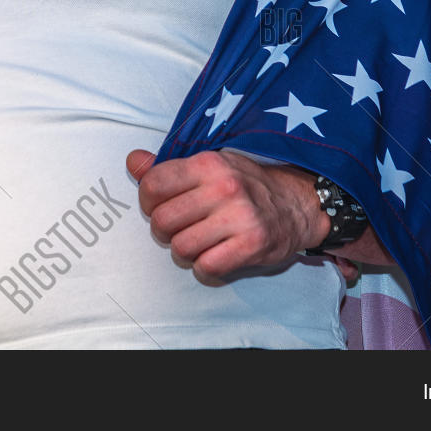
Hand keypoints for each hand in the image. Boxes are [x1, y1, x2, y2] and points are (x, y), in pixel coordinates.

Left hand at [125, 149, 327, 284]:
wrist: (297, 205)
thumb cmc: (245, 185)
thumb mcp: (209, 166)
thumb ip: (168, 167)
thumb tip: (132, 161)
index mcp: (208, 163)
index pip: (153, 184)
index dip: (147, 201)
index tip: (157, 207)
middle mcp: (224, 187)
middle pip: (163, 221)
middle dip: (163, 231)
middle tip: (177, 229)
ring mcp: (240, 217)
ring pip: (181, 247)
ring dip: (184, 251)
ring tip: (197, 243)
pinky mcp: (252, 244)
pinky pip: (207, 267)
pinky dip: (204, 268)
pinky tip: (214, 256)